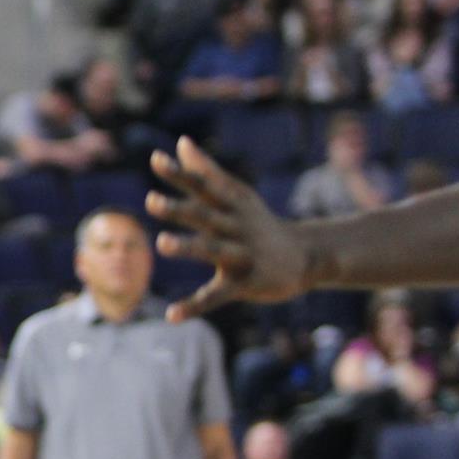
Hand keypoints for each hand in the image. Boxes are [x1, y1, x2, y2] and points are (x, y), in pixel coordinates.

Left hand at [148, 136, 312, 320]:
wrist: (306, 257)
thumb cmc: (258, 223)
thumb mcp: (237, 194)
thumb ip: (206, 170)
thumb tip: (181, 142)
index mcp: (232, 205)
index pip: (204, 186)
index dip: (181, 174)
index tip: (155, 160)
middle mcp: (236, 227)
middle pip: (206, 215)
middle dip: (180, 209)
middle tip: (151, 201)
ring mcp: (242, 255)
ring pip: (213, 250)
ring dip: (188, 247)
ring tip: (162, 244)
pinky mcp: (245, 283)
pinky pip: (217, 295)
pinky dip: (194, 306)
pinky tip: (171, 315)